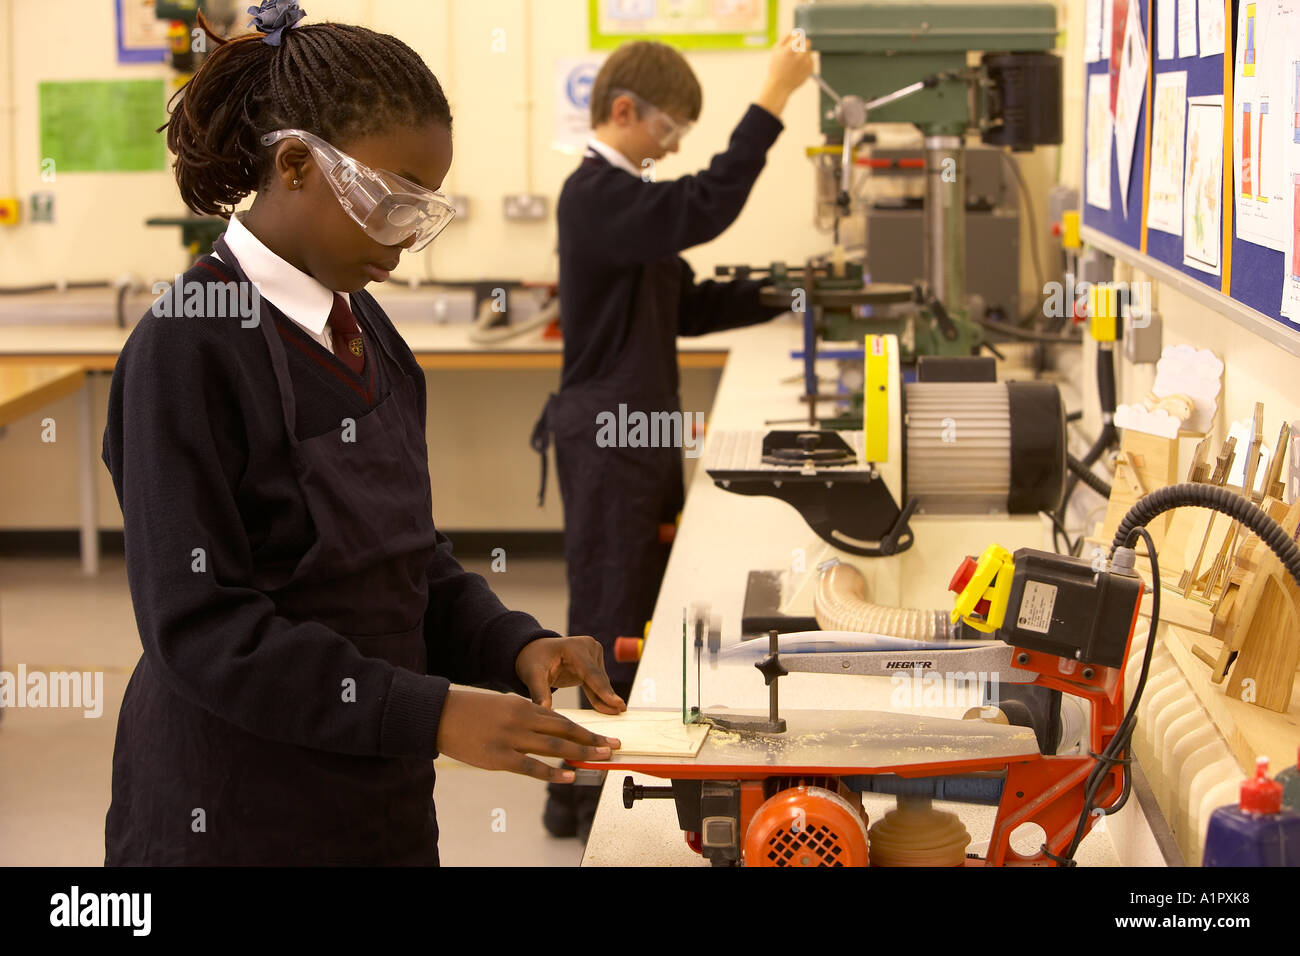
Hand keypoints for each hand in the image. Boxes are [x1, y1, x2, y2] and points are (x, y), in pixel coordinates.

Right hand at [435, 689, 620, 782]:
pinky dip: (552, 773)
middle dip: (591, 740)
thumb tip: (544, 725)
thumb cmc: (470, 711)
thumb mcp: (502, 705)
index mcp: (523, 706)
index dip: (585, 730)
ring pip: (553, 747)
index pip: (562, 720)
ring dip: (580, 753)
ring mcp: (511, 739)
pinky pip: (531, 767)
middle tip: (614, 746)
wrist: (440, 714)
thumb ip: (524, 715)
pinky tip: (568, 777)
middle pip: (564, 731)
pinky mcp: (498, 758)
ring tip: (601, 759)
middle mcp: (522, 719)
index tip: (604, 736)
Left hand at [515, 636, 626, 713]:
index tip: (617, 703)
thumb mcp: (532, 675)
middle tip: (620, 712)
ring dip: (605, 699)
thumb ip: (539, 692)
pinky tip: (608, 709)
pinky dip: (600, 696)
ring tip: (616, 714)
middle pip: (598, 678)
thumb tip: (545, 710)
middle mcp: (588, 647)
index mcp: (574, 647)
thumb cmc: (532, 660)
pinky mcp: (593, 662)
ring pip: (600, 682)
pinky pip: (597, 683)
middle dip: (607, 697)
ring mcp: (592, 654)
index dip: (603, 690)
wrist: (532, 651)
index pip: (591, 672)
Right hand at [756, 32, 814, 116]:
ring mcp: (806, 63)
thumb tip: (796, 32)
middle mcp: (800, 55)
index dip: (797, 37)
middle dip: (803, 44)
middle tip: (795, 51)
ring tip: (794, 63)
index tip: (794, 41)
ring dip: (803, 54)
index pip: (800, 35)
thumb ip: (785, 38)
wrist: (779, 86)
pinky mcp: (810, 69)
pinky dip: (805, 62)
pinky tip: (797, 68)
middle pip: (808, 42)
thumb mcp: (776, 50)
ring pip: (809, 51)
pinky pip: (810, 60)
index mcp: (790, 49)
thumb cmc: (776, 67)